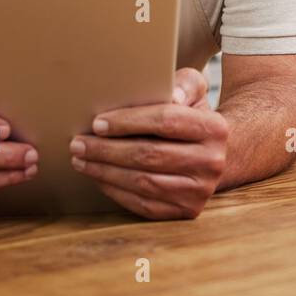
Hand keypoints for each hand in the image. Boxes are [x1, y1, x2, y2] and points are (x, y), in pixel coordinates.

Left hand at [70, 67, 228, 219]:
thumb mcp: (194, 92)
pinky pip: (145, 204)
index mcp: (214, 128)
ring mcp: (200, 191)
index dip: (128, 122)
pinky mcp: (187, 211)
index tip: (97, 123)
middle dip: (107, 150)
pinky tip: (99, 178)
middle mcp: (212, 162)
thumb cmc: (193, 117)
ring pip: (143, 182)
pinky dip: (116, 191)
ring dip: (105, 172)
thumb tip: (171, 95)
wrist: (217, 154)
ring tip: (82, 160)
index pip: (165, 121)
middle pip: (150, 155)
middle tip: (78, 143)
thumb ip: (183, 84)